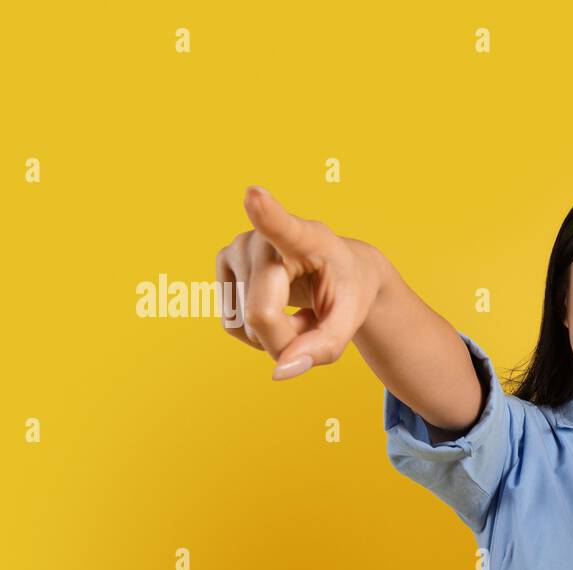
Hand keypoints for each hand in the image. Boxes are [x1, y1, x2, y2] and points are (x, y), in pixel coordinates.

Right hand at [214, 186, 381, 378]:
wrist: (340, 271)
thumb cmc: (348, 291)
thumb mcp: (349, 323)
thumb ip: (323, 349)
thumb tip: (280, 371)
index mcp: (309, 238)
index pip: (283, 226)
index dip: (266, 214)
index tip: (254, 196)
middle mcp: (266, 236)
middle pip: (262, 315)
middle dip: (287, 340)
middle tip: (315, 322)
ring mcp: (239, 246)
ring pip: (246, 324)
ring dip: (275, 335)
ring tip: (300, 310)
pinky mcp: (223, 261)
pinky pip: (233, 323)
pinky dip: (257, 332)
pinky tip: (277, 311)